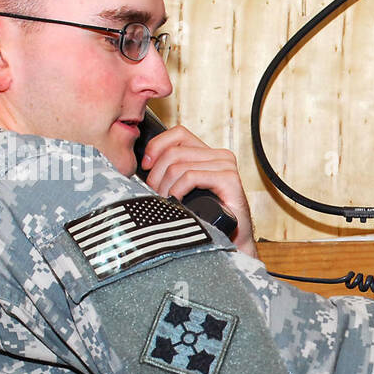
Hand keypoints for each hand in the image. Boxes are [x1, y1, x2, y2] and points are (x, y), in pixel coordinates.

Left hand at [139, 125, 256, 257]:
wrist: (230, 241)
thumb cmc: (207, 218)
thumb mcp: (184, 190)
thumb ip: (172, 171)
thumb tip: (144, 164)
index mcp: (208, 154)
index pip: (178, 133)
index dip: (157, 146)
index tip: (146, 166)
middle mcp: (220, 155)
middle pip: (174, 151)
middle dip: (156, 174)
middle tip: (154, 194)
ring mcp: (226, 166)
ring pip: (179, 165)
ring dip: (165, 186)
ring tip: (164, 202)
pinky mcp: (229, 180)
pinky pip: (191, 177)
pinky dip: (178, 190)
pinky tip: (177, 202)